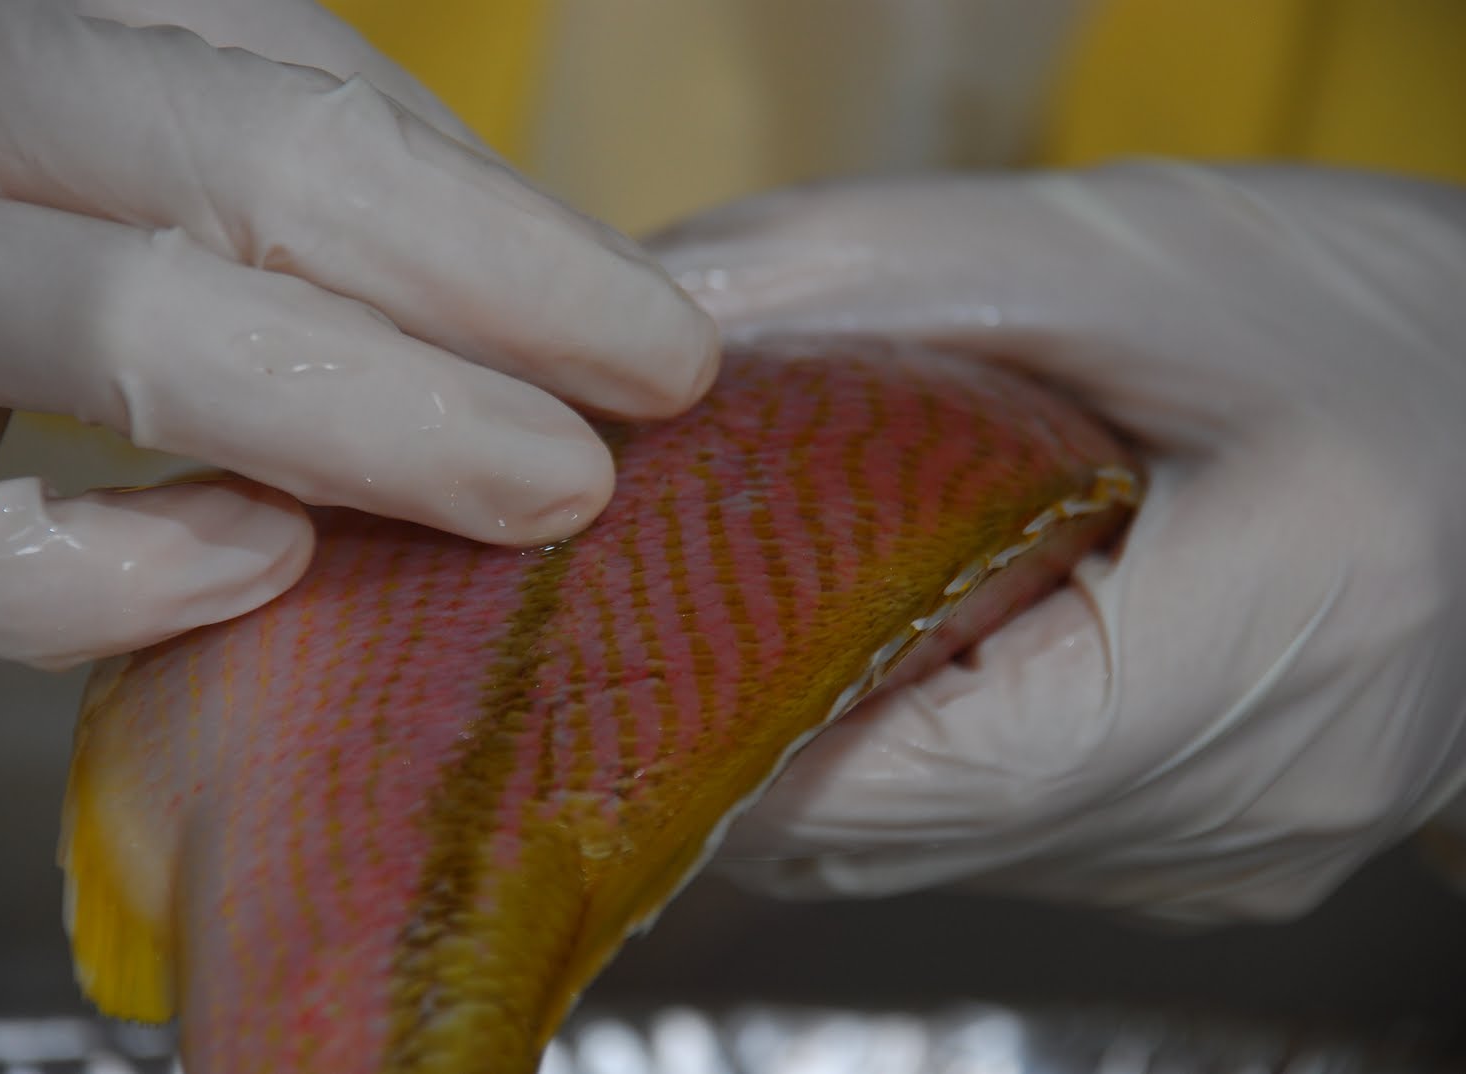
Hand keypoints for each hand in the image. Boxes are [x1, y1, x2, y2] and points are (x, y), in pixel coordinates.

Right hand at [0, 0, 714, 668]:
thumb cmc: (52, 139)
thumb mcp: (197, 81)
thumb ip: (362, 163)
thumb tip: (573, 281)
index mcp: (67, 6)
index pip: (327, 123)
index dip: (516, 248)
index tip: (663, 351)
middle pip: (252, 199)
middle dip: (482, 335)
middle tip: (603, 455)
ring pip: (132, 343)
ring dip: (367, 437)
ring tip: (523, 498)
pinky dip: (110, 582)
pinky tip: (263, 564)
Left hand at [653, 164, 1465, 922]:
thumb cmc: (1393, 320)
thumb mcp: (1144, 257)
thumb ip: (895, 275)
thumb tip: (679, 311)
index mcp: (1256, 667)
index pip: (897, 781)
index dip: (721, 708)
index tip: (626, 609)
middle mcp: (1233, 818)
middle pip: (884, 837)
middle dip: (745, 714)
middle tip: (667, 584)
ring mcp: (1216, 856)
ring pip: (923, 846)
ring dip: (821, 733)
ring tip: (767, 596)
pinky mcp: (1201, 849)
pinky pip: (993, 829)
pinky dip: (910, 742)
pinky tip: (901, 631)